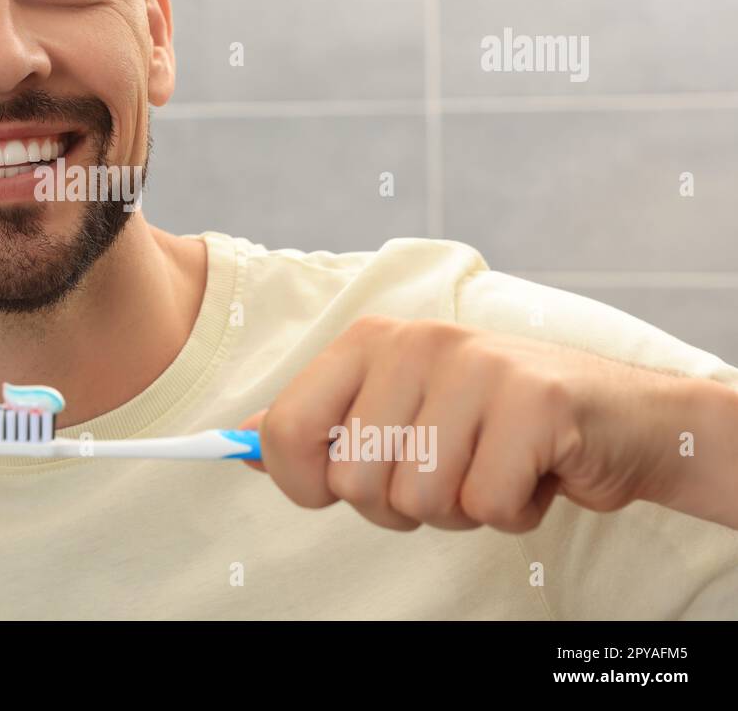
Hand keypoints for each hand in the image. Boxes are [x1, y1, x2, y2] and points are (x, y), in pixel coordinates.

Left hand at [237, 315, 691, 532]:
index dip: (302, 484)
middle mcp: (414, 342)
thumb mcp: (395, 412)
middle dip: (397, 504)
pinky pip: (487, 505)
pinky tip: (532, 473)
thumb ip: (321, 427)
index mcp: (367, 343)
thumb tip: (238, 446)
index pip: (285, 429)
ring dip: (457, 510)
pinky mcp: (536, 401)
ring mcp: (476, 366)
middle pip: (354, 481)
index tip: (334, 490)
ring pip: (419, 498)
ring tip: (489, 467)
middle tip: (444, 473)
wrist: (618, 418)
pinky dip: (511, 512)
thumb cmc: (489, 425)